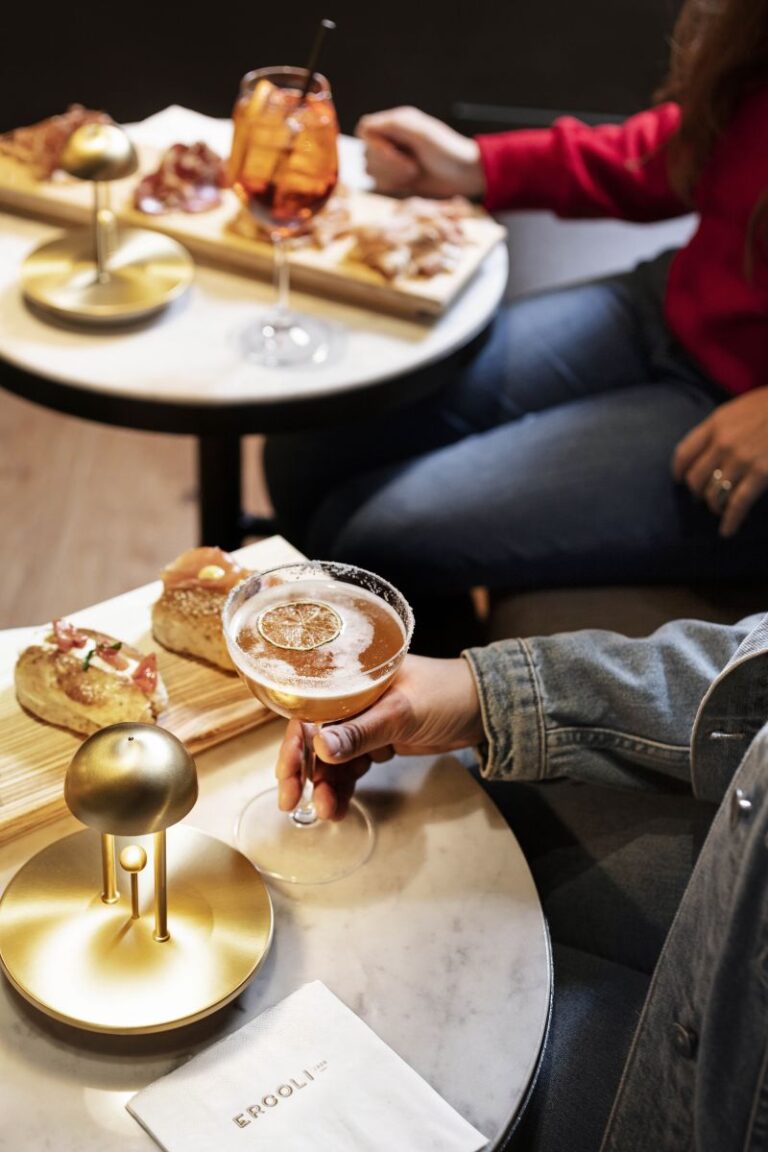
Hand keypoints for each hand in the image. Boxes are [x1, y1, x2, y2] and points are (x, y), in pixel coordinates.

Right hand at [276, 655, 483, 819]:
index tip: (288, 779)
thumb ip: (362, 731)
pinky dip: (344, 785)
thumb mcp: (402, 713)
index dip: (294, 744)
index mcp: (352, 679)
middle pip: (315, 737)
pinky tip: (339, 805)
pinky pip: (352, 765)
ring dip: (327, 785)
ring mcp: (366, 721)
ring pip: (333, 757)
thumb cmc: (447, 694)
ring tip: (328, 812)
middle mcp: (353, 699)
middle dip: (304, 772)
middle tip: (295, 803)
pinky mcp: (379, 740)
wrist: (486, 708)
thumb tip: (321, 749)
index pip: (310, 710)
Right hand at [355, 106, 484, 199]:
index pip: (365, 129)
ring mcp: (393, 160)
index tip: (392, 153)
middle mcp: (391, 139)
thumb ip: (393, 125)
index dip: (373, 144)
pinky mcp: (396, 178)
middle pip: (367, 153)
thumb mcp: (421, 132)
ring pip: (370, 170)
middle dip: (388, 165)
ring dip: (391, 176)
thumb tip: (365, 127)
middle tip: (413, 168)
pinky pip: (379, 184)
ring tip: (414, 174)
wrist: (464, 175)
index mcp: (395, 123)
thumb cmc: (447, 150)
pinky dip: (393, 185)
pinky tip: (410, 183)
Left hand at [672, 387, 767, 535]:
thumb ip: (721, 428)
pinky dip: (730, 520)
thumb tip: (708, 450)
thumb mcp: (739, 409)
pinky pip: (737, 503)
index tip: (680, 479)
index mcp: (716, 423)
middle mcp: (723, 443)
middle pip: (695, 478)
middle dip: (697, 492)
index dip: (679, 471)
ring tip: (718, 509)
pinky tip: (727, 530)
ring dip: (714, 506)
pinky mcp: (761, 473)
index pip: (684, 453)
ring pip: (713, 494)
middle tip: (702, 497)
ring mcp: (741, 459)